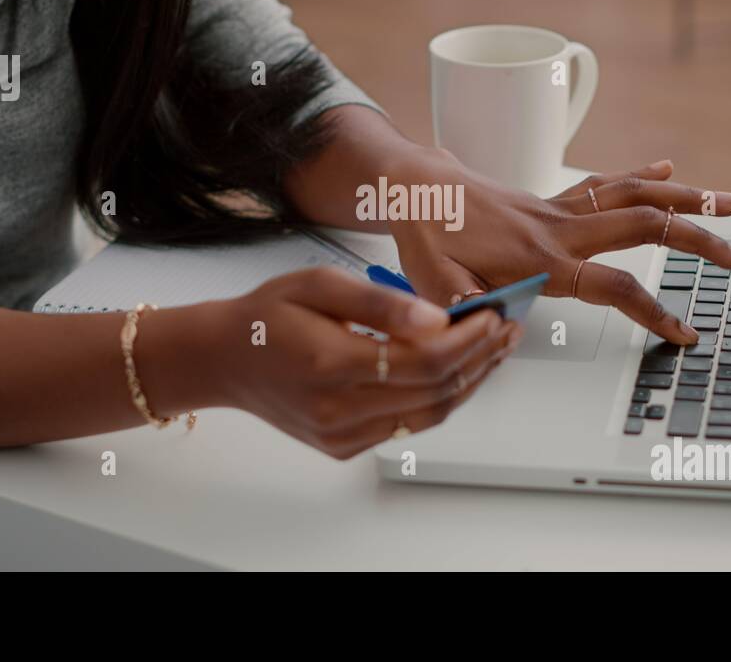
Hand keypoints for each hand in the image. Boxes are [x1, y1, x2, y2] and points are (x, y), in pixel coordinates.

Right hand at [178, 267, 520, 458]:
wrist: (223, 359)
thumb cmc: (269, 315)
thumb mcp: (318, 284)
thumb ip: (379, 302)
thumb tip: (436, 319)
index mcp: (330, 363)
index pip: (425, 360)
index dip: (469, 339)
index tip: (494, 315)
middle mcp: (336, 409)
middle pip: (435, 391)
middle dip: (480, 358)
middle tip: (507, 329)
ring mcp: (339, 435)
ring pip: (428, 415)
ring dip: (469, 382)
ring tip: (494, 351)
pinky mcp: (341, 446)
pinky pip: (406, 426)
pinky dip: (439, 399)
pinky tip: (456, 371)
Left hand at [388, 152, 730, 345]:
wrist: (411, 185)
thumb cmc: (425, 238)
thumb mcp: (439, 289)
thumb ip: (476, 313)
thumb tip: (511, 334)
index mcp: (543, 260)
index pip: (615, 287)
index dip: (655, 312)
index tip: (686, 333)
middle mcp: (561, 230)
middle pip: (645, 228)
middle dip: (697, 241)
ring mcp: (559, 210)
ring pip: (635, 197)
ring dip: (686, 199)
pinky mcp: (551, 199)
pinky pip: (605, 183)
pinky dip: (641, 175)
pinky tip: (669, 169)